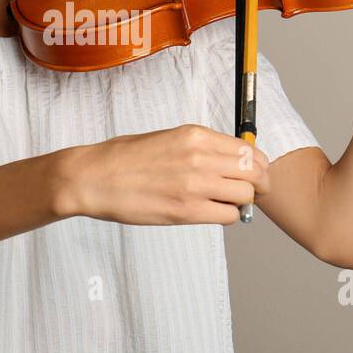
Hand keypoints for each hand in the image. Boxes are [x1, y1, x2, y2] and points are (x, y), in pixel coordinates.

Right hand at [56, 124, 269, 225]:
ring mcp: (195, 184)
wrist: (93, 178)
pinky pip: (227, 215)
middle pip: (255, 171)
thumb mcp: (168, 138)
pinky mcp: (186, 210)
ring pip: (245, 195)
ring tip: (226, 203)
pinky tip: (212, 213)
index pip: (248, 149)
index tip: (253, 173)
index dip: (257, 164)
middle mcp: (200, 157)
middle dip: (259, 184)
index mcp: (196, 135)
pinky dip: (226, 216)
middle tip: (252, 193)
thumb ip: (200, 147)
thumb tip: (228, 159)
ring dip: (241, 202)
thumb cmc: (124, 158)